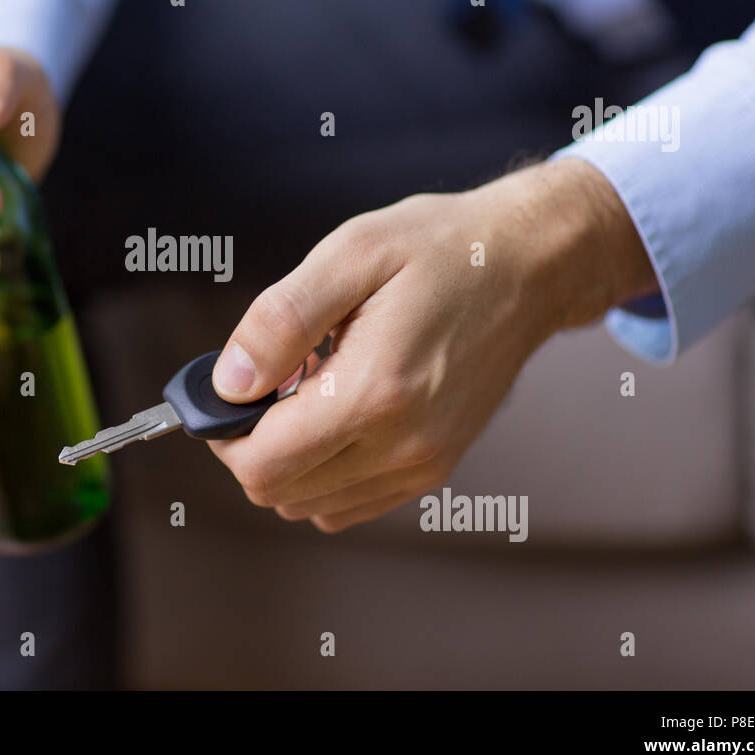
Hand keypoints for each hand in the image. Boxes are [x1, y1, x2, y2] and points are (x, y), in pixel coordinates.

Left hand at [207, 159, 656, 532]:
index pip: (263, 464)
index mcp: (375, 392)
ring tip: (308, 391)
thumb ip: (280, 322)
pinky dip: (324, 473)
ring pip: (312, 505)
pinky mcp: (435, 467)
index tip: (229, 389)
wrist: (530, 265)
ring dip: (289, 460)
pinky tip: (336, 414)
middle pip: (280, 492)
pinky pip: (351, 503)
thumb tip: (228, 382)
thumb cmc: (442, 249)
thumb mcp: (351, 254)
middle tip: (268, 381)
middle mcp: (403, 445)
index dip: (224, 432)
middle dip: (251, 444)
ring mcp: (424, 464)